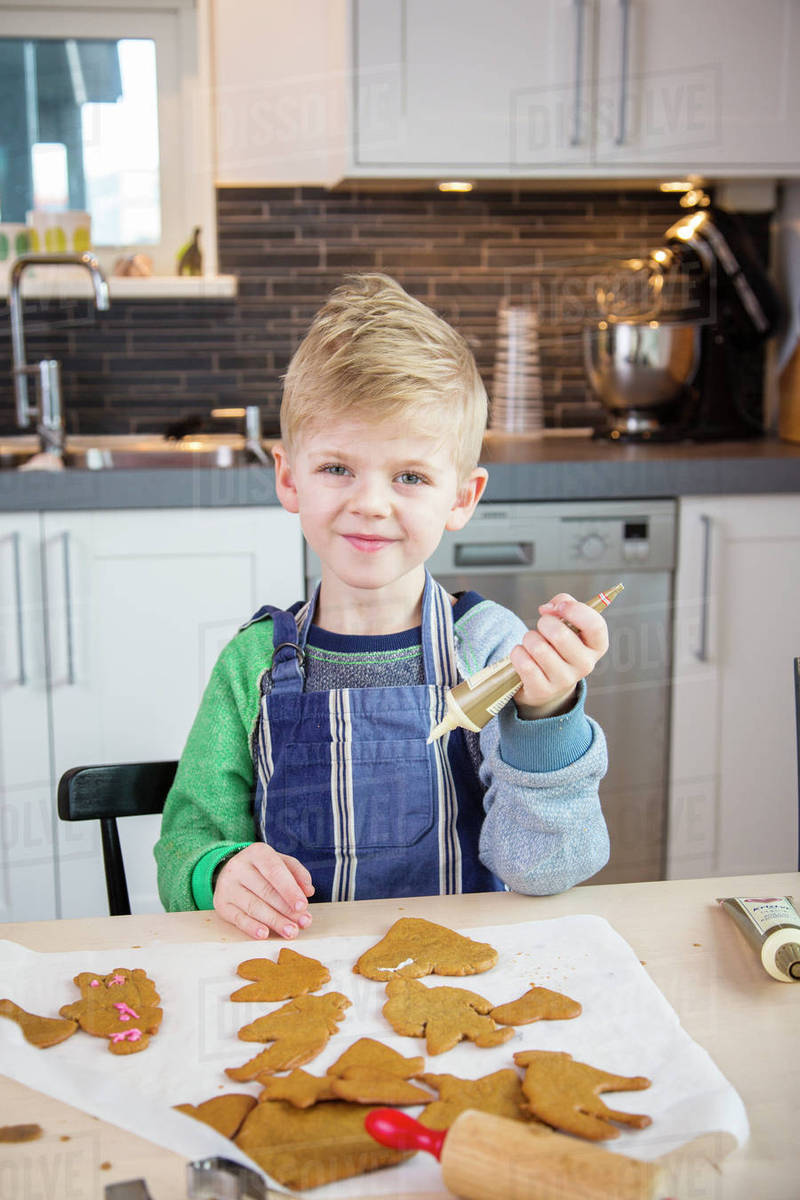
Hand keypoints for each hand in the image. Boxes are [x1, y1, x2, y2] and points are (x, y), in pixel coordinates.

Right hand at [213, 843, 314, 939]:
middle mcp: (239, 867)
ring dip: (275, 921)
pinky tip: (265, 934)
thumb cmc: (263, 869)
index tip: (303, 906)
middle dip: (287, 910)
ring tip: (291, 931)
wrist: (232, 871)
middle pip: (266, 891)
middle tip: (303, 923)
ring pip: (253, 906)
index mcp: (257, 852)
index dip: (290, 890)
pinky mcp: (221, 904)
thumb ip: (297, 873)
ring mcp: (227, 886)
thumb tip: (308, 891)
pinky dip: (252, 927)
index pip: (275, 871)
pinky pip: (238, 918)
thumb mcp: (281, 862)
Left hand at [509, 592, 608, 719]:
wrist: (546, 684)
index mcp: (596, 646)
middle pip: (560, 634)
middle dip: (544, 624)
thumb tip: (547, 608)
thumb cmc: (557, 645)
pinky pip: (524, 663)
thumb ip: (563, 604)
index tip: (560, 607)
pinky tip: (523, 656)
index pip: (595, 625)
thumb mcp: (566, 623)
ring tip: (532, 644)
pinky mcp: (543, 690)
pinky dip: (518, 653)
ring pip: (538, 647)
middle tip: (542, 629)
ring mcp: (564, 680)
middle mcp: (585, 665)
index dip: (575, 610)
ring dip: (529, 639)